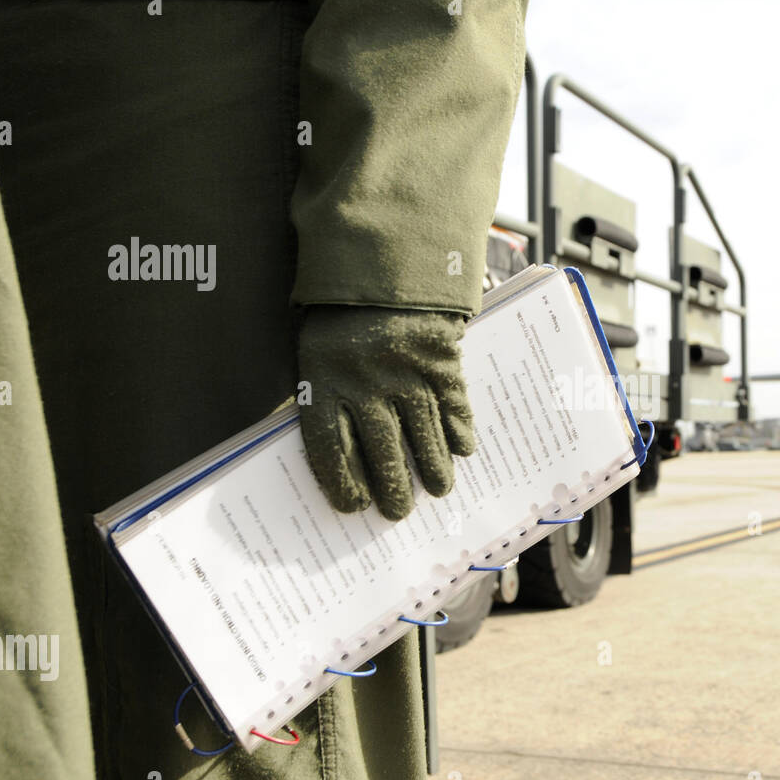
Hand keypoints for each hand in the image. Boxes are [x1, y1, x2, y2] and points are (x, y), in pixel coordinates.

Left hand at [297, 306, 474, 520]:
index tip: (353, 507)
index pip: (331, 450)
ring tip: (438, 490)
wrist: (382, 266)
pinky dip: (460, 431)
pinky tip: (463, 450)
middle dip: (393, 489)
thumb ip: (325, 399)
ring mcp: (407, 373)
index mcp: (324, 381)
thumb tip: (345, 462)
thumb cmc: (341, 319)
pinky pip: (455, 406)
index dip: (343, 485)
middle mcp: (366, 383)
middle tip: (399, 513)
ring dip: (433, 468)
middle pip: (382, 452)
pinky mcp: (441, 360)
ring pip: (423, 435)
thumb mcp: (316, 354)